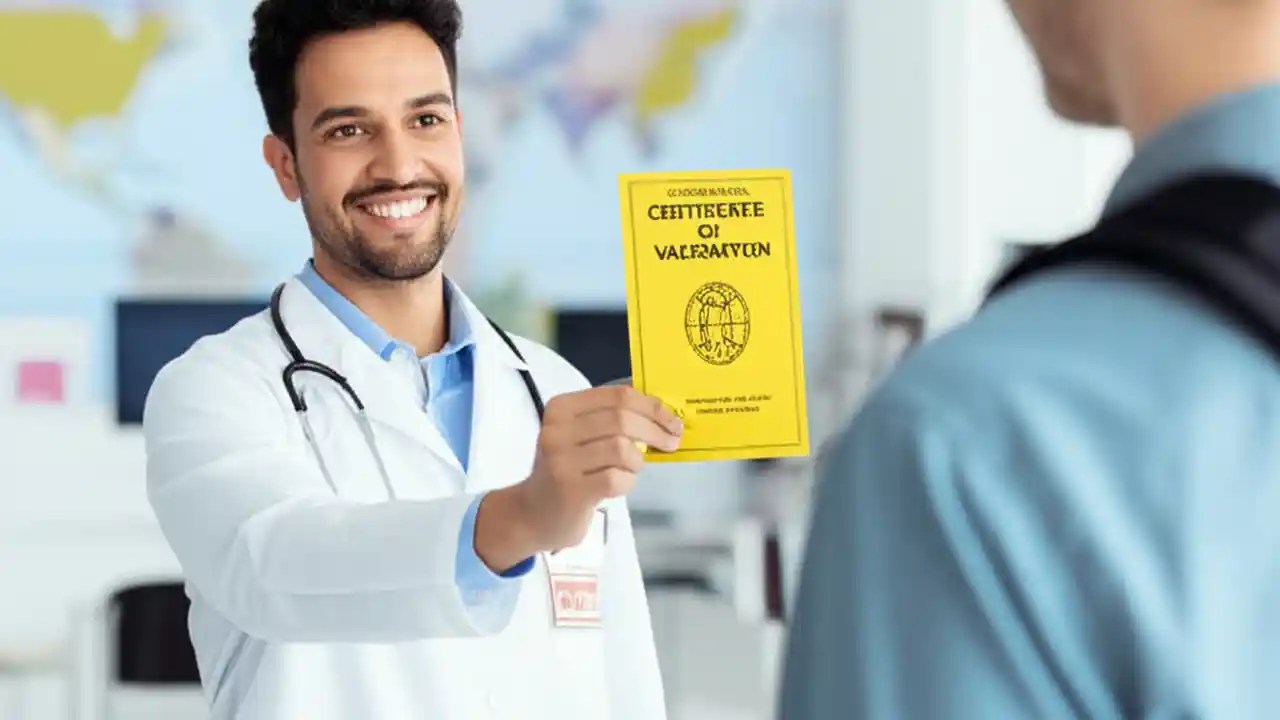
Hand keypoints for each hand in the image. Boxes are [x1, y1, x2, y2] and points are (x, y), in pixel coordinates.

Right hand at [475, 386, 681, 569]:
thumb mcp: (579, 436)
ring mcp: (561, 461)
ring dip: (638, 460)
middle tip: (672, 442)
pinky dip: (628, 481)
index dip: (653, 406)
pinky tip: (619, 485)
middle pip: (622, 418)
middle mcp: (557, 430)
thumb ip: (612, 420)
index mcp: (562, 408)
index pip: (618, 396)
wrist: (532, 514)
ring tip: (632, 469)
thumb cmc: (566, 471)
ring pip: (621, 448)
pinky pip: (616, 479)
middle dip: (655, 430)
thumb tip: (661, 413)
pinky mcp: (571, 490)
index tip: (673, 420)